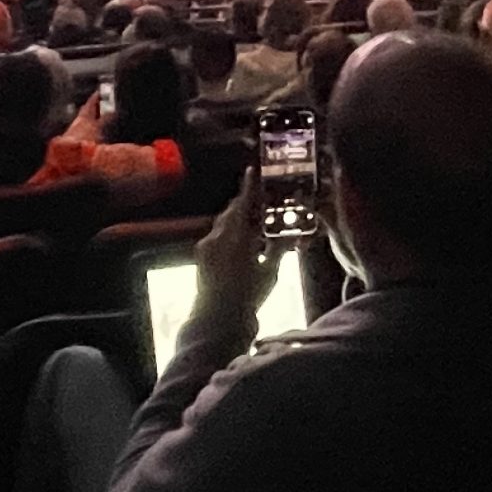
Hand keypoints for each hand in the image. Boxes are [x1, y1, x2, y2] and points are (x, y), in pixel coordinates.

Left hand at [193, 169, 269, 337]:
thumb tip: (290, 234)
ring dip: (237, 220)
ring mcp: (206, 246)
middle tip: (260, 201)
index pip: (243, 204)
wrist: (217, 320)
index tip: (252, 171)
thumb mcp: (270, 272)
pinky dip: (229, 233)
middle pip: (231, 212)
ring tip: (253, 223)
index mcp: (236, 237)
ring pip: (223, 223)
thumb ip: (278, 249)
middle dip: (244, 204)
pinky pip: (216, 236)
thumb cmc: (248, 297)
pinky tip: (241, 243)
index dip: (249, 187)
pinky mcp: (201, 255)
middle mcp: (217, 236)